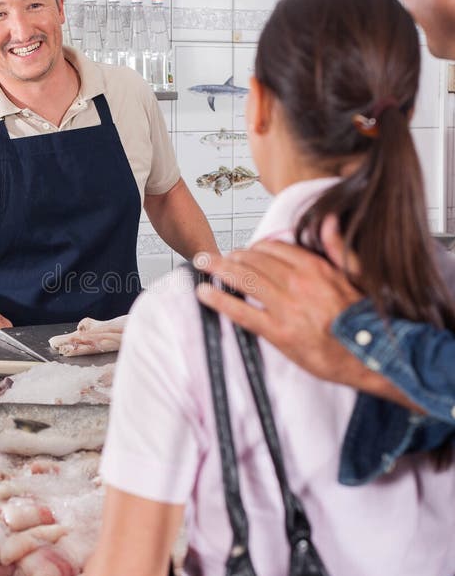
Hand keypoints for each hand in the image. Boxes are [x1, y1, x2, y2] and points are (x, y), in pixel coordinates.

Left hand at [195, 234, 362, 382]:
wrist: (371, 356)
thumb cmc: (364, 320)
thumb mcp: (357, 276)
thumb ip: (338, 247)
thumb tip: (327, 220)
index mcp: (316, 267)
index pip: (275, 248)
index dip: (254, 248)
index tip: (245, 251)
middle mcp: (298, 282)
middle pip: (255, 261)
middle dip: (232, 256)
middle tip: (215, 257)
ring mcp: (287, 307)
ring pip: (244, 279)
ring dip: (219, 269)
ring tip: (203, 264)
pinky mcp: (279, 332)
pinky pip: (241, 311)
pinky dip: (219, 300)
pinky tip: (205, 294)